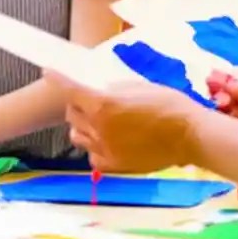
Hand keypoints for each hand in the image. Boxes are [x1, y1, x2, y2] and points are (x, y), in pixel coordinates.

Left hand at [49, 73, 199, 173]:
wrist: (189, 135)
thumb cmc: (169, 105)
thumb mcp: (138, 86)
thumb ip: (112, 88)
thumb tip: (97, 89)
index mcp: (104, 104)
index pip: (70, 90)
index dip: (57, 79)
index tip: (48, 72)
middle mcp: (99, 128)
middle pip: (72, 113)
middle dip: (77, 103)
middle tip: (89, 99)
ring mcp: (105, 149)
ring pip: (77, 135)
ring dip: (83, 125)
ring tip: (99, 121)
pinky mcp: (113, 165)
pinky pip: (92, 155)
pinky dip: (94, 147)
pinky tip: (109, 140)